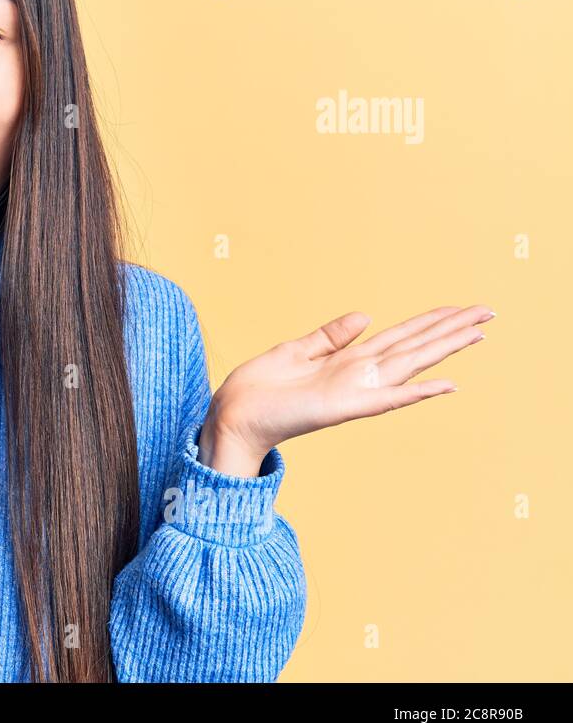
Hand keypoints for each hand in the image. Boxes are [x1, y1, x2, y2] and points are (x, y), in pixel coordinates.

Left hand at [202, 304, 494, 475]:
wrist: (233, 414)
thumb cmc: (260, 387)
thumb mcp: (295, 351)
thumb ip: (330, 336)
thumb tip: (366, 316)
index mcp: (347, 359)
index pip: (399, 336)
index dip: (431, 322)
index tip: (462, 307)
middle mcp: (358, 374)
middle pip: (414, 346)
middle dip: (451, 329)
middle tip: (489, 312)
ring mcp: (354, 391)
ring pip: (409, 365)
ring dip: (444, 350)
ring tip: (479, 333)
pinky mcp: (341, 407)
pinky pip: (386, 400)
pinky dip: (415, 393)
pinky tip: (446, 386)